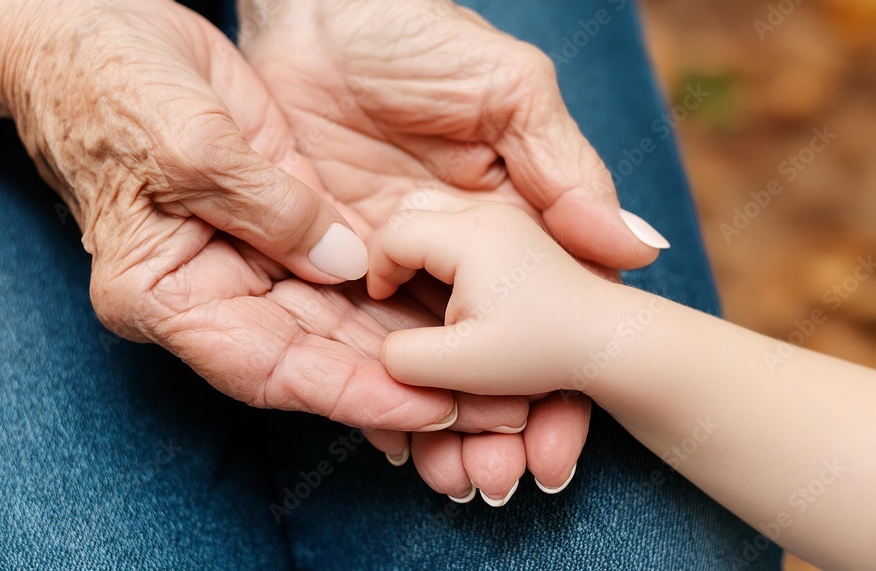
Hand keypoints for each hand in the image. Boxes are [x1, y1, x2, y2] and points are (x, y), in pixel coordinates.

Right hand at [0, 0, 464, 431]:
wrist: (98, 29)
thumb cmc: (112, 84)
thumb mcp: (187, 142)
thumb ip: (268, 210)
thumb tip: (345, 267)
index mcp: (164, 295)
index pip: (264, 366)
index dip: (344, 392)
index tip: (416, 407)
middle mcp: (209, 292)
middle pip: (308, 358)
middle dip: (387, 384)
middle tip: (469, 405)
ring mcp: (245, 260)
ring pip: (331, 323)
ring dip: (397, 349)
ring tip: (471, 374)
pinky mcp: (277, 223)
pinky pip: (337, 275)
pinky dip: (385, 295)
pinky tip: (439, 312)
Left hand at [239, 0, 660, 501]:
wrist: (317, 7)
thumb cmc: (419, 34)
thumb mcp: (507, 94)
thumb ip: (563, 173)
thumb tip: (638, 251)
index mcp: (504, 221)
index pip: (541, 319)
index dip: (554, 386)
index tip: (555, 445)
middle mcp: (447, 254)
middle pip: (477, 355)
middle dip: (489, 423)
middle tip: (492, 479)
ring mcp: (384, 260)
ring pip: (414, 357)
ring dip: (430, 419)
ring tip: (447, 477)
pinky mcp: (321, 257)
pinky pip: (342, 330)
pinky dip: (362, 381)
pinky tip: (381, 431)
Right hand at [369, 190, 616, 395]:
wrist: (623, 347)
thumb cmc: (547, 351)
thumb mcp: (467, 364)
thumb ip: (406, 356)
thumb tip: (384, 351)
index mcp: (469, 234)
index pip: (392, 235)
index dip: (375, 271)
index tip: (382, 303)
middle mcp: (487, 216)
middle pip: (412, 212)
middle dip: (393, 251)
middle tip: (391, 294)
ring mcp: (505, 221)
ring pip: (437, 214)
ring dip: (418, 250)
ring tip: (417, 293)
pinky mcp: (517, 234)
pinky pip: (465, 228)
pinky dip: (444, 253)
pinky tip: (451, 294)